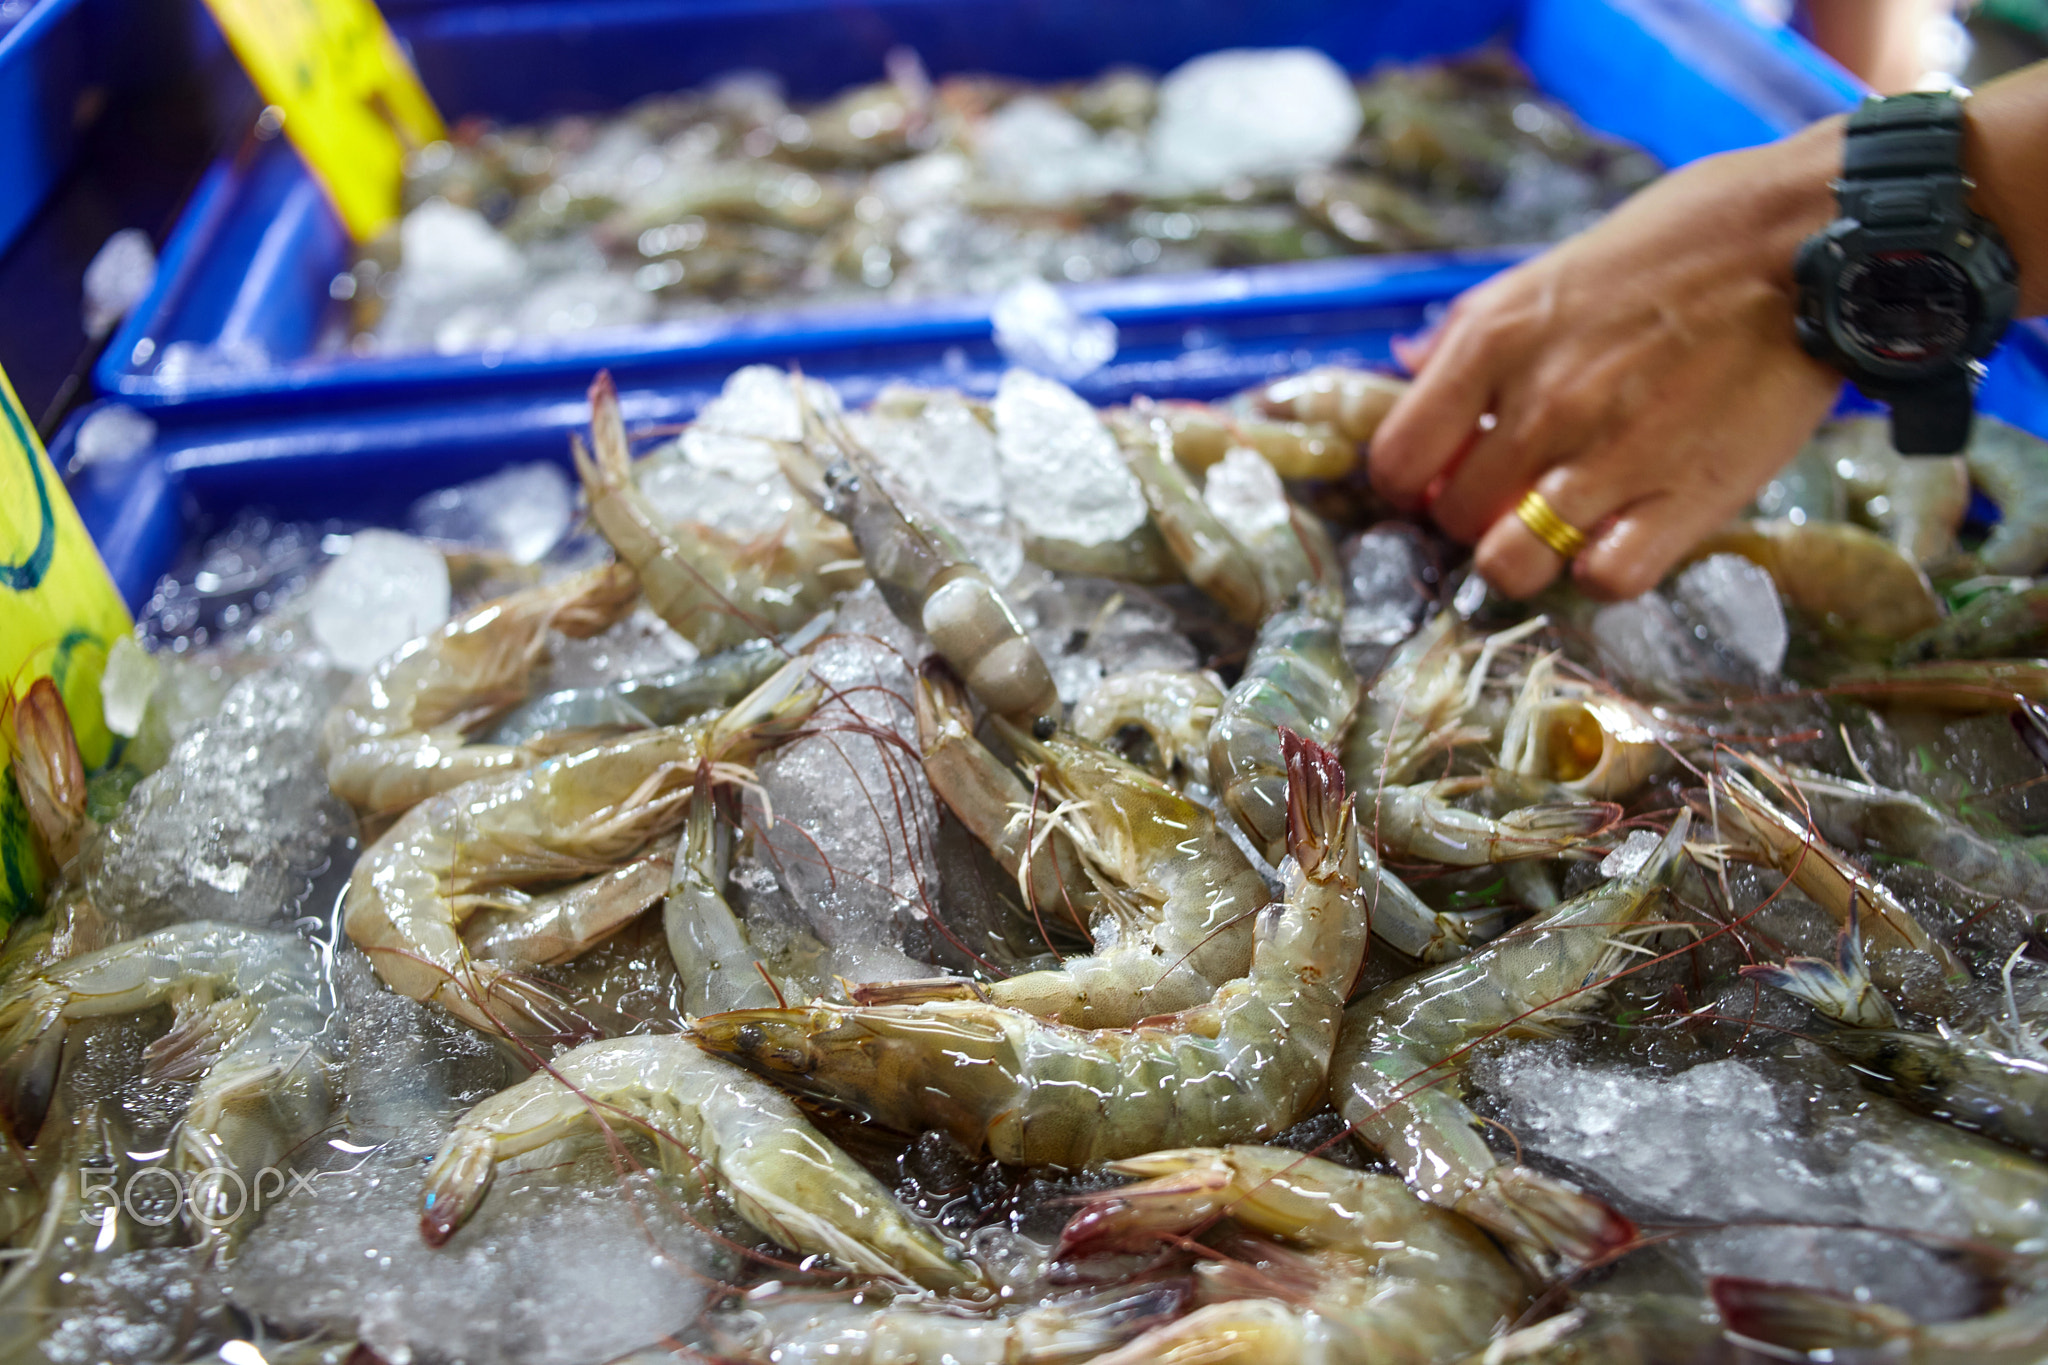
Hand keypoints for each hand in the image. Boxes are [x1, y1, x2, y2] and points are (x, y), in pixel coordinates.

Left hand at [1369, 120, 1847, 600]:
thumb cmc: (1680, 243)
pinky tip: (1621, 533)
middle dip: (1471, 517)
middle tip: (1513, 493)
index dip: (1410, 480)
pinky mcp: (1686, 498)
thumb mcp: (1549, 270)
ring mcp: (1611, 457)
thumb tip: (1407, 369)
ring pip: (1509, 566)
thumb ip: (1471, 332)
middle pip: (1451, 520)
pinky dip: (1603, 570)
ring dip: (1523, 556)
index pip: (1394, 460)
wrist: (1807, 237)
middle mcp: (1541, 405)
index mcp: (1495, 342)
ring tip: (1556, 525)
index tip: (1440, 473)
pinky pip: (1605, 579)